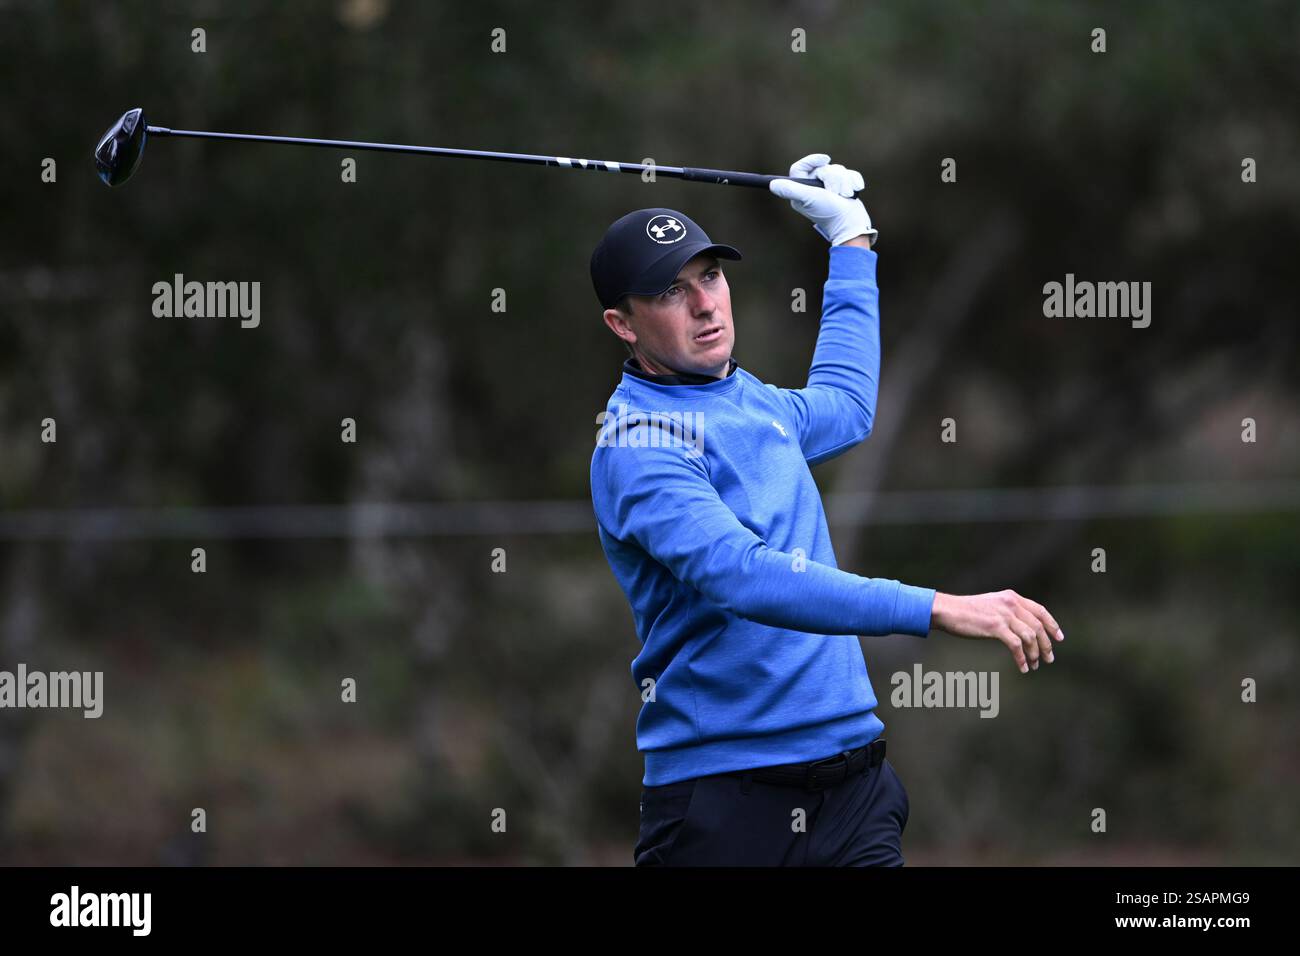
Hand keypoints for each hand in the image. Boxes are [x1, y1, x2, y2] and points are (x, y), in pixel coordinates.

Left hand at [769, 153, 876, 245]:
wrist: (851, 224)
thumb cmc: (829, 213)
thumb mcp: (809, 198)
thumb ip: (791, 190)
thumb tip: (773, 184)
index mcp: (800, 190)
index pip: (800, 168)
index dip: (812, 161)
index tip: (825, 159)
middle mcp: (812, 188)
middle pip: (822, 168)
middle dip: (833, 177)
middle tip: (834, 193)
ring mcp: (827, 188)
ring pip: (838, 170)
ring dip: (844, 182)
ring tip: (844, 195)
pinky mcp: (841, 188)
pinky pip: (849, 174)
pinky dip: (853, 182)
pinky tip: (852, 193)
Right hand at [931, 590, 1063, 674]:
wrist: (947, 610)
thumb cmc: (966, 610)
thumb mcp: (991, 604)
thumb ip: (1007, 610)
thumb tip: (1021, 627)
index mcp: (1012, 597)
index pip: (1040, 611)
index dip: (1052, 625)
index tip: (1059, 638)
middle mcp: (1011, 604)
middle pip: (1038, 626)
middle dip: (1046, 645)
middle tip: (1049, 659)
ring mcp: (1004, 615)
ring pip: (1030, 637)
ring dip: (1035, 654)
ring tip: (1035, 665)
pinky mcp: (995, 627)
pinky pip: (1016, 646)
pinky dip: (1022, 659)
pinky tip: (1023, 668)